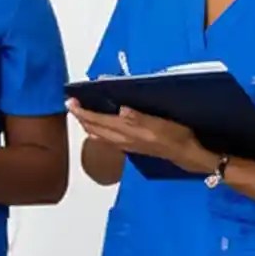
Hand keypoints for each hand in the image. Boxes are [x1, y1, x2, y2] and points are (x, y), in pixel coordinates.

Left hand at [67, 99, 217, 172]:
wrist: (184, 153)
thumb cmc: (175, 135)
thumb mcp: (160, 123)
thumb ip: (139, 118)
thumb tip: (121, 110)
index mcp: (126, 131)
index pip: (97, 120)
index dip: (82, 111)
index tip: (70, 101)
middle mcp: (121, 139)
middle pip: (93, 129)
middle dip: (80, 117)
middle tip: (71, 105)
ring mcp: (123, 145)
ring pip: (97, 135)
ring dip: (86, 124)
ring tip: (79, 115)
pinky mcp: (128, 147)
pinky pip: (104, 140)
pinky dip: (95, 132)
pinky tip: (95, 129)